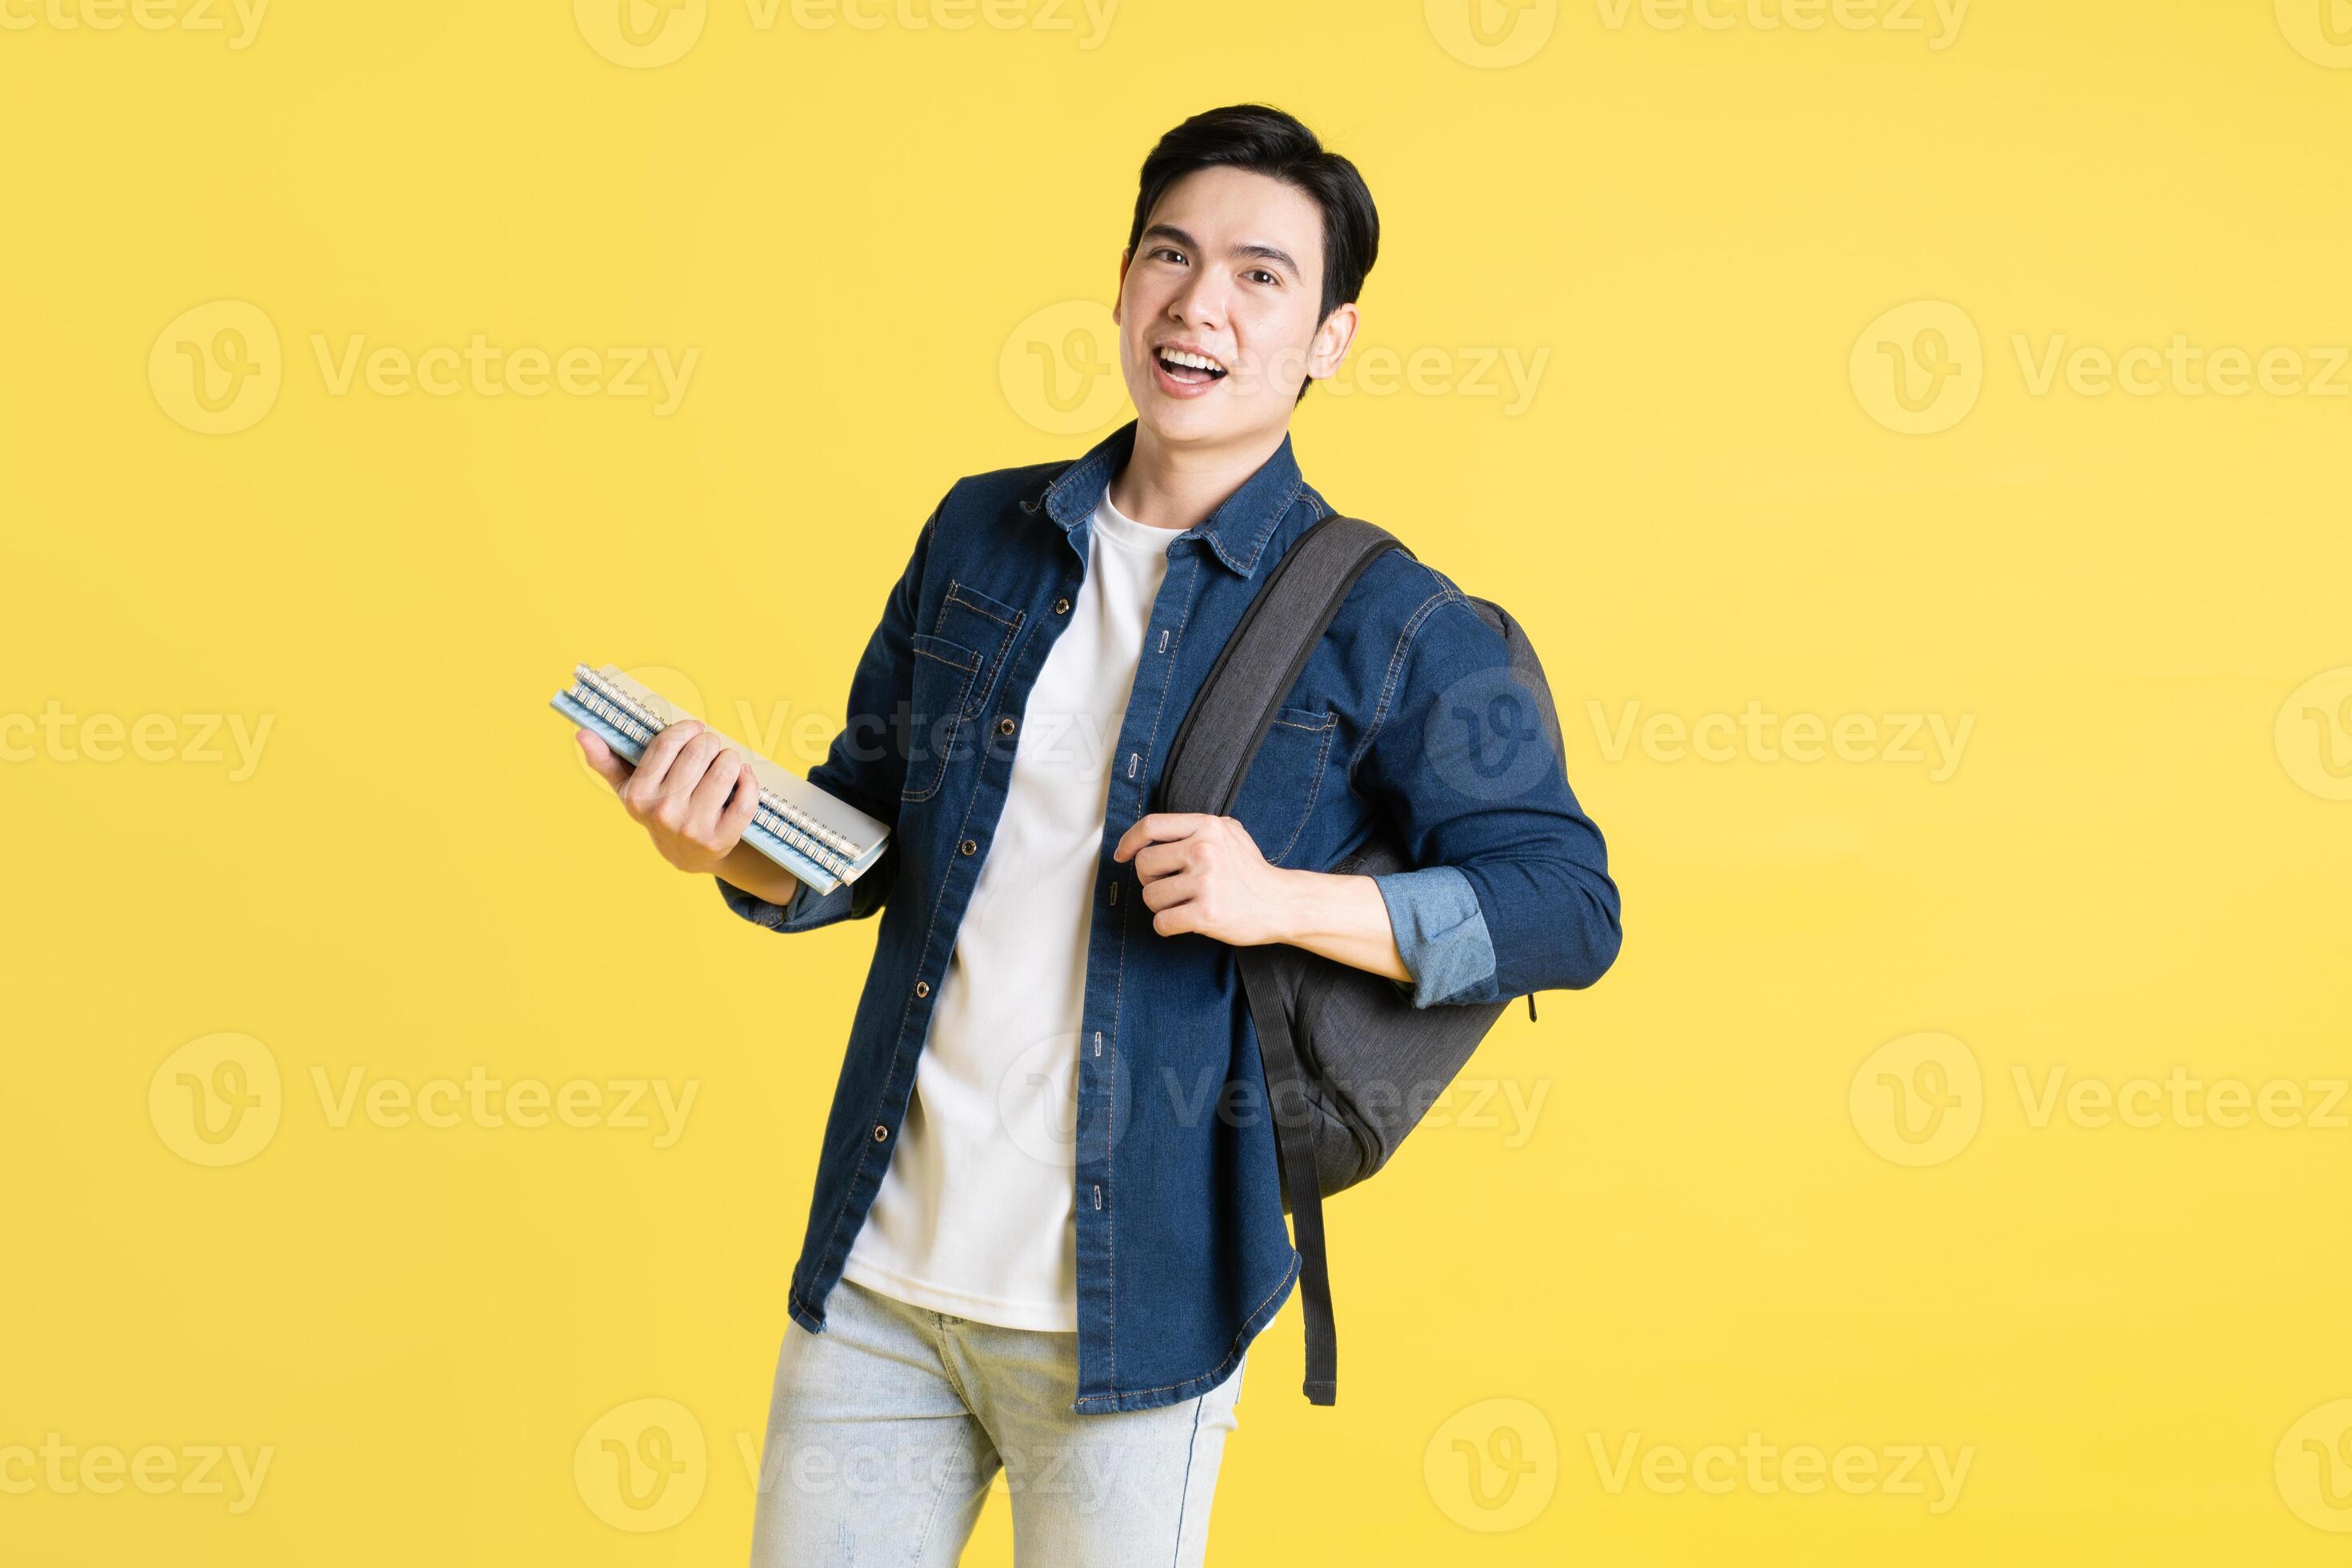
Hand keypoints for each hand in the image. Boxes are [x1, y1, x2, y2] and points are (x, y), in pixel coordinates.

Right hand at [578, 720, 759, 876]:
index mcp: (638, 795)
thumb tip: (582, 733)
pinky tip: (742, 776)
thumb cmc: (657, 808)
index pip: (668, 743)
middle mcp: (663, 812)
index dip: (686, 730)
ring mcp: (693, 827)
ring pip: (726, 769)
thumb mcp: (628, 788)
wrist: (686, 854)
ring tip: (726, 762)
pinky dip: (749, 780)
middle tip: (710, 748)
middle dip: (710, 742)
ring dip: (731, 758)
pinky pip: (746, 797)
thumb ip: (605, 760)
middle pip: (699, 752)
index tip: (694, 730)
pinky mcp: (722, 838)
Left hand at [1112, 812, 1301, 946]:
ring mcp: (1205, 883)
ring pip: (1150, 896)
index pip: (1150, 826)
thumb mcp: (1230, 832)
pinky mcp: (1206, 914)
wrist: (1281, 903)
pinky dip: (1167, 926)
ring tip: (1183, 904)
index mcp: (1207, 826)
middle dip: (1150, 879)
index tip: (1122, 854)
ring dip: (1161, 905)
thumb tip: (1150, 834)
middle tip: (1169, 886)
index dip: (1129, 841)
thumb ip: (1195, 827)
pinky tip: (1184, 921)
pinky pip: (1162, 922)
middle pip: (1144, 864)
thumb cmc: (1250, 871)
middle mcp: (1204, 851)